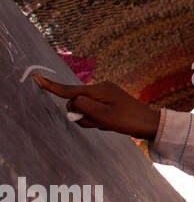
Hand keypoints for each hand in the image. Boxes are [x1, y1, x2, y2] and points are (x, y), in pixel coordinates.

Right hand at [33, 75, 160, 139]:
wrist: (149, 123)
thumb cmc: (127, 120)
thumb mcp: (102, 116)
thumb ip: (82, 107)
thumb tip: (72, 102)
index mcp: (98, 89)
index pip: (69, 89)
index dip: (51, 86)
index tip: (36, 78)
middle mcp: (100, 88)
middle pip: (76, 103)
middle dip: (82, 115)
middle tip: (100, 122)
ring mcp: (104, 94)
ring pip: (84, 109)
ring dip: (90, 119)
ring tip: (107, 123)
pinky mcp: (108, 101)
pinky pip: (93, 111)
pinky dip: (96, 119)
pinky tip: (109, 122)